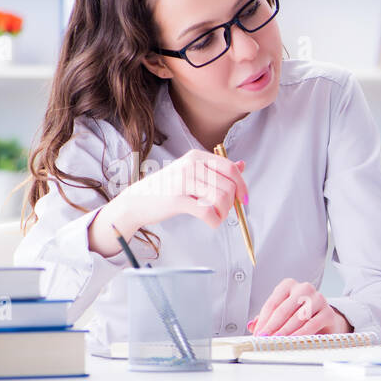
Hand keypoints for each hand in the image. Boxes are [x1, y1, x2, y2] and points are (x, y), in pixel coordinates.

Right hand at [118, 149, 248, 230]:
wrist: (137, 201)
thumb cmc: (166, 189)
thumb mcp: (191, 172)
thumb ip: (216, 169)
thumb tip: (243, 165)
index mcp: (196, 157)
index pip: (230, 168)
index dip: (242, 185)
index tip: (243, 199)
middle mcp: (190, 165)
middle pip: (229, 185)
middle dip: (233, 203)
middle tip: (226, 211)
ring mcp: (183, 181)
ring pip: (221, 198)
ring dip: (224, 213)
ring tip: (217, 217)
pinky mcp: (177, 199)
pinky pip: (208, 212)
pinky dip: (215, 221)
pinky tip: (211, 222)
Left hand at [248, 278, 352, 335]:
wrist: (326, 320)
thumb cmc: (301, 315)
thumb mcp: (282, 314)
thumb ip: (266, 319)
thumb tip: (251, 325)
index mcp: (289, 285)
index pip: (272, 303)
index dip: (263, 320)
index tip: (257, 333)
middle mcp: (304, 288)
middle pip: (283, 309)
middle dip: (272, 327)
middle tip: (264, 338)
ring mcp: (318, 299)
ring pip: (297, 317)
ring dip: (284, 332)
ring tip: (276, 341)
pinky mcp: (328, 312)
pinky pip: (311, 324)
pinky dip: (300, 334)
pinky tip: (293, 340)